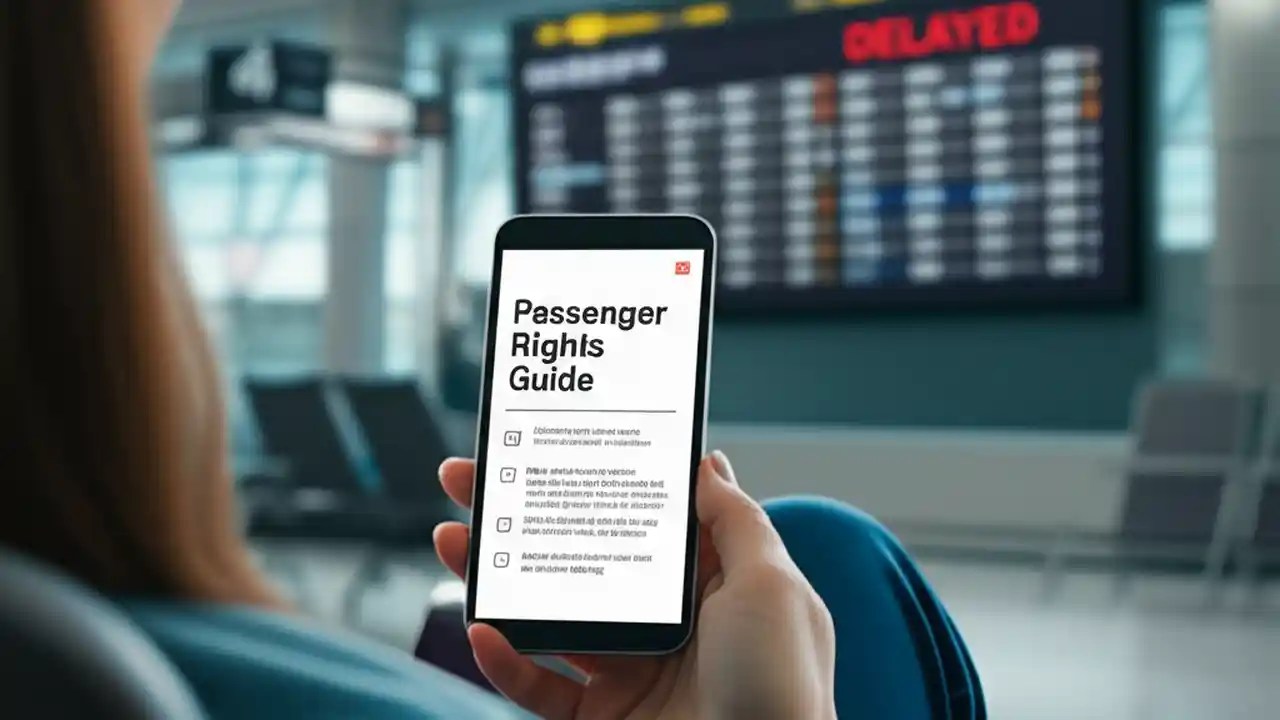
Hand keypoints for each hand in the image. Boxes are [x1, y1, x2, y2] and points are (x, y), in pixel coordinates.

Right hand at [432, 452, 836, 719]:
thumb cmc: (784, 688)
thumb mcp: (773, 586)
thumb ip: (736, 522)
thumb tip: (708, 463)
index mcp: (712, 584)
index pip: (640, 518)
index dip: (595, 480)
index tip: (551, 445)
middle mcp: (669, 625)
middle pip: (582, 560)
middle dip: (524, 518)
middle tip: (471, 482)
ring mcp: (631, 674)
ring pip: (550, 617)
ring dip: (496, 580)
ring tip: (453, 542)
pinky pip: (539, 687)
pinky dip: (505, 661)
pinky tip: (482, 629)